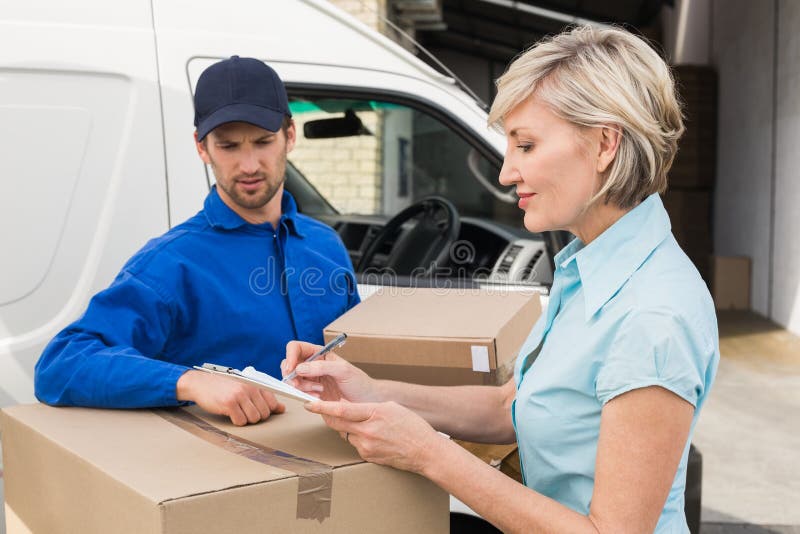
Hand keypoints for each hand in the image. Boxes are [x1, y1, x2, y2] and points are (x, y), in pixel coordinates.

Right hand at [176, 369, 284, 425]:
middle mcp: (250, 388)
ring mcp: (240, 395)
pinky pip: (240, 421)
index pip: (273, 402)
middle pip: (264, 413)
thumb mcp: (245, 388)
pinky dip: (236, 421)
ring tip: (237, 412)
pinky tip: (230, 414)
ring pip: (254, 418)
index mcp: (255, 383)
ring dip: (246, 420)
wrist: (201, 383)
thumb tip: (282, 409)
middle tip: (244, 411)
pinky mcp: (229, 403)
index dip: (267, 411)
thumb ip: (264, 398)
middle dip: (255, 416)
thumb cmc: (224, 387)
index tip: (259, 411)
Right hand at [281, 341, 378, 402]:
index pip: (297, 348)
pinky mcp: (311, 394)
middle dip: (292, 375)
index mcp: (320, 354)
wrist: (366, 402)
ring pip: (292, 380)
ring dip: (301, 387)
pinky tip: (318, 398)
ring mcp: (311, 380)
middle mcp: (313, 365)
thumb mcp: (344, 371)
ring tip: (319, 392)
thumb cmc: (359, 383)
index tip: (291, 369)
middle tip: (299, 384)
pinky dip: (304, 396)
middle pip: (289, 364)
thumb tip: (300, 368)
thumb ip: (322, 367)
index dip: (290, 356)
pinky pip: (298, 393)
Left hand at [304, 400, 442, 474]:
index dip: (322, 406)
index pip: (341, 410)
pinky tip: (370, 435)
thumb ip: (369, 407)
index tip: (309, 403)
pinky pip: (355, 443)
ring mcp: (366, 446)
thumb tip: (350, 406)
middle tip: (318, 408)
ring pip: (346, 433)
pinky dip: (357, 437)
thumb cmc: (413, 427)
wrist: (425, 452)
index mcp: (374, 414)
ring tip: (362, 423)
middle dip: (326, 415)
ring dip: (346, 426)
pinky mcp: (367, 456)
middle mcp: (367, 432)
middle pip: (337, 423)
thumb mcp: (391, 407)